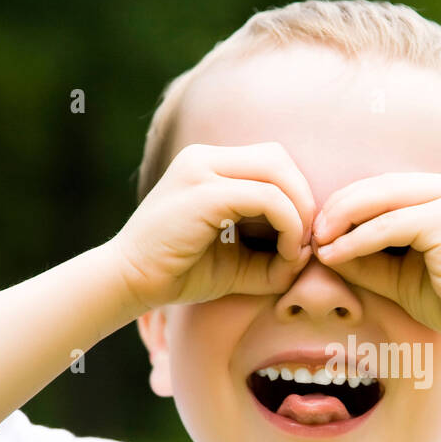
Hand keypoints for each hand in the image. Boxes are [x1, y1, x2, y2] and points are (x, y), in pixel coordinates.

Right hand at [111, 142, 315, 308]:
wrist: (129, 283)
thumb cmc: (181, 273)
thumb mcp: (239, 263)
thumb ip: (276, 254)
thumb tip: (311, 251)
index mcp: (209, 166)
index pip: (272, 163)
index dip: (296, 198)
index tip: (298, 241)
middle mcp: (204, 158)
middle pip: (279, 159)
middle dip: (303, 199)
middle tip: (303, 243)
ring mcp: (201, 170)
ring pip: (277, 171)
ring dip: (299, 212)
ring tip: (293, 251)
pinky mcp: (204, 193)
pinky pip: (267, 197)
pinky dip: (288, 224)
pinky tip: (285, 254)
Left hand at [311, 172, 440, 348]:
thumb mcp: (401, 273)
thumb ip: (368, 254)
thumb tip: (323, 244)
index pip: (391, 187)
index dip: (351, 203)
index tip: (321, 229)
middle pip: (385, 186)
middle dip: (342, 207)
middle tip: (312, 233)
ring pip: (384, 199)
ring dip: (344, 219)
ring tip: (318, 242)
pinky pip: (391, 224)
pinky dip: (358, 239)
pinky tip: (335, 254)